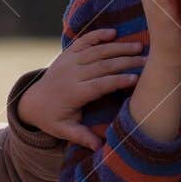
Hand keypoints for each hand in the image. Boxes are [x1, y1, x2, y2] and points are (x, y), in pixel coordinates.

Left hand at [17, 28, 146, 150]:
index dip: (118, 81)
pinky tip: (113, 33)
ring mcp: (69, 62)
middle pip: (103, 65)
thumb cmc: (52, 118)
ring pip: (96, 51)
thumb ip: (81, 137)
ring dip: (118, 47)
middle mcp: (72, 74)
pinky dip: (97, 35)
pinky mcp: (67, 54)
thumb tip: (99, 148)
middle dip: (126, 62)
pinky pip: (83, 41)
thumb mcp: (63, 130)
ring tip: (138, 47)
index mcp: (73, 93)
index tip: (137, 79)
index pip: (99, 84)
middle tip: (148, 61)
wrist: (32, 101)